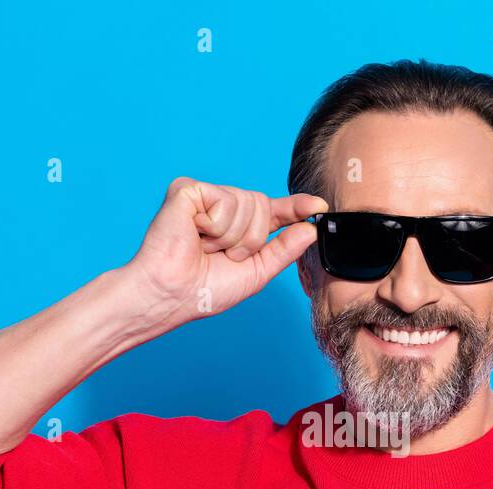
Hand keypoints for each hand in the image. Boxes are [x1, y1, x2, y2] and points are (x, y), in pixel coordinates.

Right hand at [120, 177, 327, 332]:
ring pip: (246, 202)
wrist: (173, 294)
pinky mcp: (188, 190)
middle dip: (252, 238)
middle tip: (224, 255)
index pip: (275, 211)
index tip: (319, 206)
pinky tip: (195, 234)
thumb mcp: (257, 272)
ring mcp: (205, 196)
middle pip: (263, 204)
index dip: (297, 207)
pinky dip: (215, 227)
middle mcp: (223, 206)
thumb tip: (310, 228)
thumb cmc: (206, 289)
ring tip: (206, 247)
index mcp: (240, 226)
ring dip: (232, 236)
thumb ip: (284, 249)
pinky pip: (224, 201)